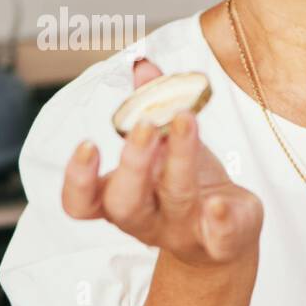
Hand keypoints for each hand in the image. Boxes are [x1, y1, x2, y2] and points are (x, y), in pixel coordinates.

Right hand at [61, 58, 263, 265]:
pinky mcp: (223, 240)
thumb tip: (142, 64)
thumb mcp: (166, 146)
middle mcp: (147, 219)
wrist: (227, 237)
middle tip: (144, 125)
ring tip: (186, 118)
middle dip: (132, 162)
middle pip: (126, 202)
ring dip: (180, 157)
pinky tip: (221, 201)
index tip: (87, 144)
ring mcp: (185, 230)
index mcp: (122, 197)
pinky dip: (220, 220)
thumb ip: (151, 106)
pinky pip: (220, 238)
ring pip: (176, 198)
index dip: (78, 179)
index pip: (82, 203)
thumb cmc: (186, 185)